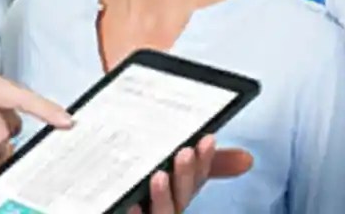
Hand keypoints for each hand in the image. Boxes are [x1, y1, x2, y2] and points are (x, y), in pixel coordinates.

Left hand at [129, 136, 252, 213]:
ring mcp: (149, 213)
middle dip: (186, 177)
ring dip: (163, 198)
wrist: (96, 199)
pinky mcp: (125, 212)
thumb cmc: (140, 177)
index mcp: (173, 191)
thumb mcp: (167, 158)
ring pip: (163, 213)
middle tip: (184, 153)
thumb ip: (204, 159)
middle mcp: (162, 207)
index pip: (195, 179)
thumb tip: (248, 159)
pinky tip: (132, 204)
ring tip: (159, 176)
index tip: (207, 138)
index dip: (204, 162)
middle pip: (180, 198)